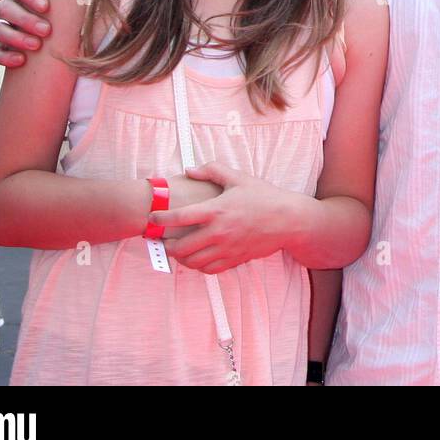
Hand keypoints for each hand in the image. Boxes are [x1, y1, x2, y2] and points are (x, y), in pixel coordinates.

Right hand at [0, 0, 50, 67]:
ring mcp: (2, 26)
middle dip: (25, 19)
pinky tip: (21, 60)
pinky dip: (4, 56)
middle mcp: (9, 6)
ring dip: (16, 37)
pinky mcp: (0, 47)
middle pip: (5, 8)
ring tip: (36, 45)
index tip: (46, 6)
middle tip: (46, 30)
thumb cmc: (62, 8)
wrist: (51, 29)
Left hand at [154, 161, 294, 273]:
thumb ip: (212, 170)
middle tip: (162, 238)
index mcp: (217, 210)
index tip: (152, 218)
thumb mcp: (239, 178)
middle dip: (166, 244)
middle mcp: (219, 232)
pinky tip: (197, 257)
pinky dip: (198, 266)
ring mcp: (226, 249)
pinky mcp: (235, 260)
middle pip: (180, 247)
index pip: (179, 217)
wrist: (288, 220)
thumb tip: (190, 170)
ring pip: (192, 262)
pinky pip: (209, 269)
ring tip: (177, 249)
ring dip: (180, 257)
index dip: (160, 219)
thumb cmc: (264, 197)